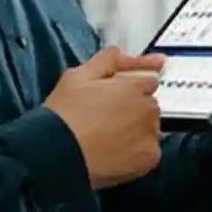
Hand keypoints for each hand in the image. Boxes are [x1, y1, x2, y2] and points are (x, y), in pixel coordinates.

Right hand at [44, 46, 165, 189]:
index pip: (149, 81)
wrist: (60, 152)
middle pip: (149, 105)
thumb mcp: (79, 75)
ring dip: (137, 129)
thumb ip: (108, 60)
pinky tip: (116, 152)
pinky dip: (137, 152)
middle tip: (106, 118)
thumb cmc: (66, 113)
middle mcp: (148, 109)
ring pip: (150, 128)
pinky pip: (150, 151)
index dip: (131, 88)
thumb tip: (128, 52)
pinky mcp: (149, 158)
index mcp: (134, 86)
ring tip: (109, 137)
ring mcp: (151, 135)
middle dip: (134, 108)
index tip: (116, 97)